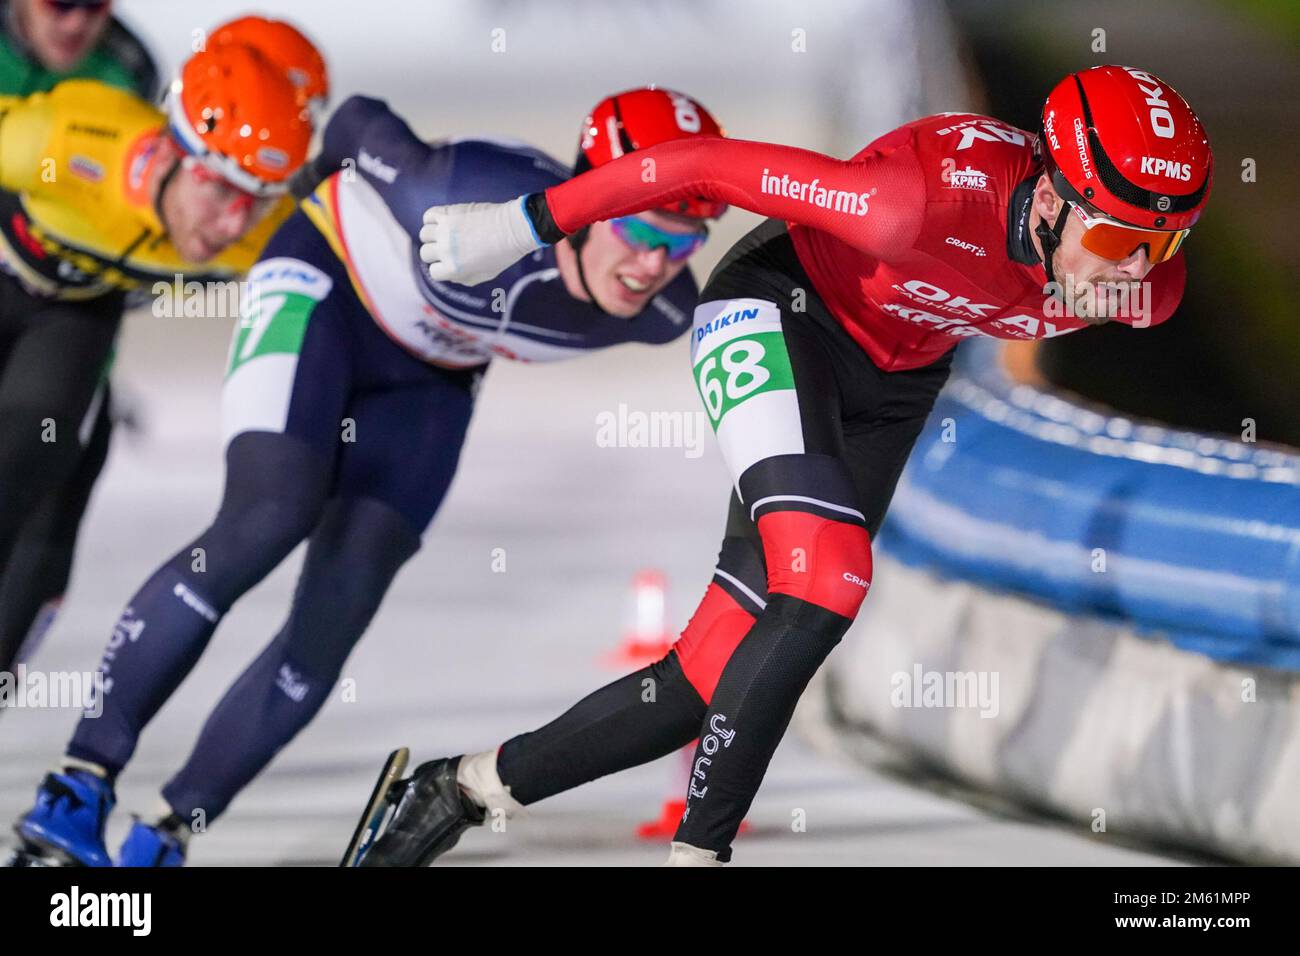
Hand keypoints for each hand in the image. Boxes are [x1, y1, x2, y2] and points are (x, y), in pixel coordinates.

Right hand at [419, 197, 543, 285]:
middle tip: (451, 246)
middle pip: (425, 253)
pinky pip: (428, 216)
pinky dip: (432, 218)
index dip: (443, 267)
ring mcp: (445, 230)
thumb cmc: (502, 254)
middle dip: (436, 251)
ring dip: (434, 234)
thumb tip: (446, 273)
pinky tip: (444, 220)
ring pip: (424, 234)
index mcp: (454, 269)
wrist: (514, 228)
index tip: (452, 261)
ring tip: (448, 232)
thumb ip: (462, 278)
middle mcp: (446, 250)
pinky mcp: (448, 212)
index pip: (433, 271)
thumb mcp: (484, 275)